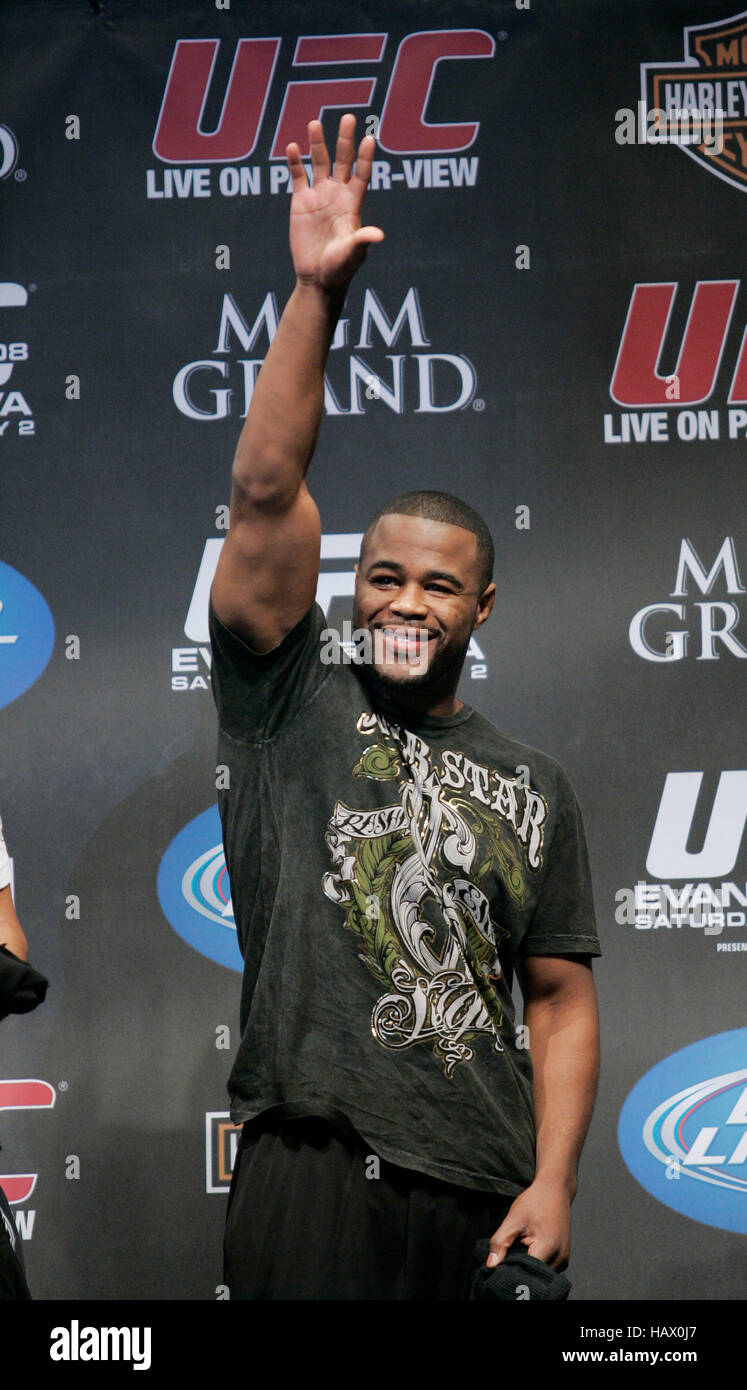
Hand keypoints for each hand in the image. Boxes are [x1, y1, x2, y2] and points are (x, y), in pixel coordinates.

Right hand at [286, 113, 383, 292]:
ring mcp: (319, 196)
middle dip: (345, 140)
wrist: (317, 278)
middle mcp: (337, 194)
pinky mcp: (301, 202)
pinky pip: (298, 176)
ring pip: (319, 163)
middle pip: (343, 161)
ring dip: (317, 143)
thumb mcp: (352, 255)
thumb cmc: (339, 269)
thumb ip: (362, 241)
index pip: (361, 175)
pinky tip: (292, 147)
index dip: (365, 158)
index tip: (369, 139)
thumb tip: (379, 235)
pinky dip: (294, 162)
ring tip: (314, 123)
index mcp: (352, 204)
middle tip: (349, 118)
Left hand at [486, 1178, 571, 1270]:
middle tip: (509, 1255)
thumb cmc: (535, 1201)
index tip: (502, 1264)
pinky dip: (536, 1264)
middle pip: (534, 1276)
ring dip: (528, 1267)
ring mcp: (564, 1260)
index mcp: (548, 1248)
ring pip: (540, 1274)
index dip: (511, 1271)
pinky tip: (529, 1251)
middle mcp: (560, 1258)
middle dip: (519, 1270)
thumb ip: (500, 1243)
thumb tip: (490, 1265)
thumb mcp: (513, 1219)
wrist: (555, 1189)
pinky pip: (547, 1269)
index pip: (526, 1273)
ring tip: (520, 1249)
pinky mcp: (563, 1258)